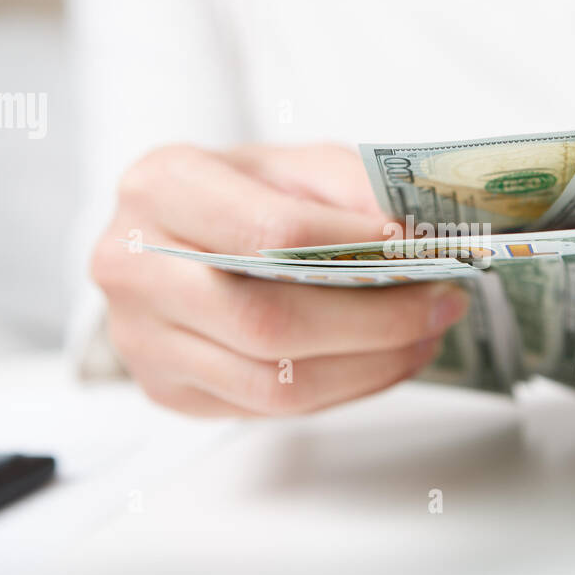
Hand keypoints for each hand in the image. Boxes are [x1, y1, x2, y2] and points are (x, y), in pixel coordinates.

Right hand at [90, 143, 467, 415]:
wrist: (170, 234)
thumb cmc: (236, 194)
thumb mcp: (291, 164)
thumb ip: (348, 187)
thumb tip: (417, 236)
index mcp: (160, 188)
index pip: (268, 232)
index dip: (354, 247)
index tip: (421, 248)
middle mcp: (132, 266)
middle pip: (270, 322)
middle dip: (375, 321)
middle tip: (442, 302)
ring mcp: (141, 339)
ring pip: (273, 383)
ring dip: (369, 366)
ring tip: (425, 336)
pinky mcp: (168, 389)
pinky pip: (269, 410)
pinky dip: (343, 389)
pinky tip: (383, 360)